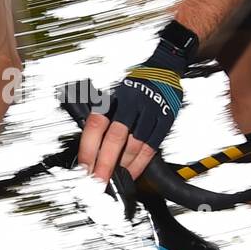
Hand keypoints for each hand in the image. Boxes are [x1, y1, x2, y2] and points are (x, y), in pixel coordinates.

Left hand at [79, 38, 187, 181]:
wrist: (165, 68)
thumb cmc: (136, 85)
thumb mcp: (115, 94)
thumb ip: (104, 118)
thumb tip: (90, 149)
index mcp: (114, 97)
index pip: (96, 125)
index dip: (88, 149)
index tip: (84, 168)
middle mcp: (130, 103)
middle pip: (115, 138)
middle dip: (105, 164)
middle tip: (99, 181)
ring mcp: (150, 111)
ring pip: (134, 145)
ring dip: (124, 167)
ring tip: (115, 180)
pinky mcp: (165, 119)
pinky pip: (151, 146)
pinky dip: (141, 163)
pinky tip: (133, 172)